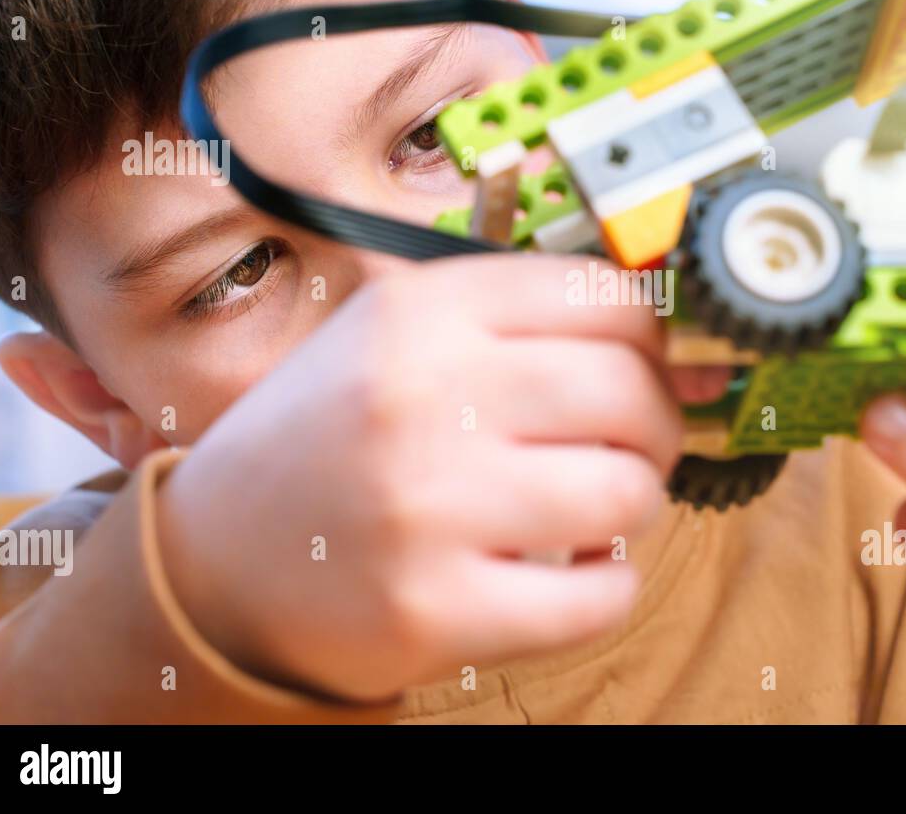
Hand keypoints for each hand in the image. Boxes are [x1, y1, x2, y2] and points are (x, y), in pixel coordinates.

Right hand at [157, 254, 683, 701]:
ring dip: (634, 504)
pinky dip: (607, 585)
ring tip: (588, 509)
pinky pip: (601, 595)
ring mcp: (427, 505)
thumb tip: (690, 354)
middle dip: (656, 425)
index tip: (642, 369)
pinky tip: (566, 570)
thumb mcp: (397, 341)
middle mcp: (422, 395)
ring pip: (630, 493)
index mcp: (419, 313)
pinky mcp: (435, 607)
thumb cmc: (327, 441)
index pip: (605, 297)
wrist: (215, 561)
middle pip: (630, 392)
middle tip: (630, 446)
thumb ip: (524, 328)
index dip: (649, 340)